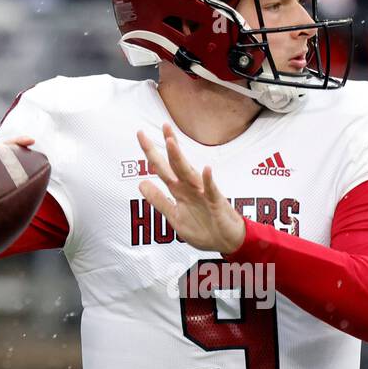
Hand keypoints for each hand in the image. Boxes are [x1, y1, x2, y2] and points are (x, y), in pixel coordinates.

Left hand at [137, 123, 246, 254]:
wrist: (227, 243)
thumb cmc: (203, 229)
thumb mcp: (174, 216)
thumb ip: (159, 200)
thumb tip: (141, 183)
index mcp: (179, 190)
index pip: (162, 168)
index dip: (151, 152)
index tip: (141, 134)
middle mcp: (190, 188)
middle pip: (176, 164)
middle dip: (168, 145)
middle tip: (163, 125)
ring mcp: (203, 193)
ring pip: (189, 173)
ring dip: (180, 158)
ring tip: (171, 142)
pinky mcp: (216, 203)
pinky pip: (212, 191)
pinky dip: (208, 181)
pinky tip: (206, 170)